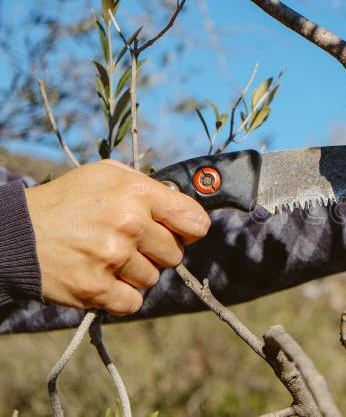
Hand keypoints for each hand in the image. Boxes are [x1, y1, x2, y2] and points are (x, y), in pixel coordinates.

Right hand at [24, 160, 210, 315]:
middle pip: (174, 254)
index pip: (195, 221)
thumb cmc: (67, 201)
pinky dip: (120, 297)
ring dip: (134, 273)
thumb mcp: (107, 175)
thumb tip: (182, 207)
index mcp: (137, 192)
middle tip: (127, 244)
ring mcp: (113, 258)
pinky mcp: (96, 288)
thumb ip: (149, 188)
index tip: (179, 232)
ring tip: (106, 258)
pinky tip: (102, 279)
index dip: (190, 230)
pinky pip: (133, 302)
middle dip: (155, 252)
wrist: (16, 233)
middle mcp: (129, 224)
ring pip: (152, 279)